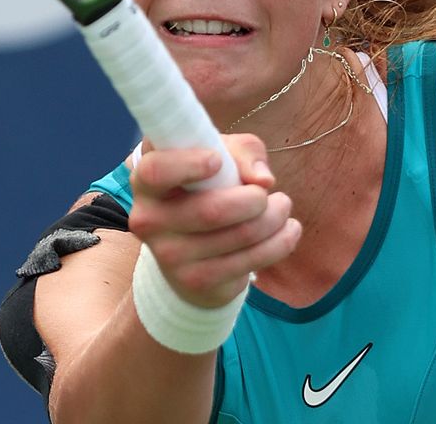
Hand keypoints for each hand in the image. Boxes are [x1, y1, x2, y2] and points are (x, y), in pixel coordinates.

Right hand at [127, 133, 301, 307]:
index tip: (217, 160)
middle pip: (211, 211)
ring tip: (282, 206)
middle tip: (267, 193)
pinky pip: (251, 261)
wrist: (191, 251)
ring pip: (239, 235)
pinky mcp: (196, 281)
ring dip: (275, 218)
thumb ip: (243, 152)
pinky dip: (281, 242)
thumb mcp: (223, 155)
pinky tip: (288, 229)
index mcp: (147, 181)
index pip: (156, 171)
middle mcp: (149, 220)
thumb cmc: (208, 186)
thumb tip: (263, 180)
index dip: (188, 164)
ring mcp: (170, 256)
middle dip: (254, 199)